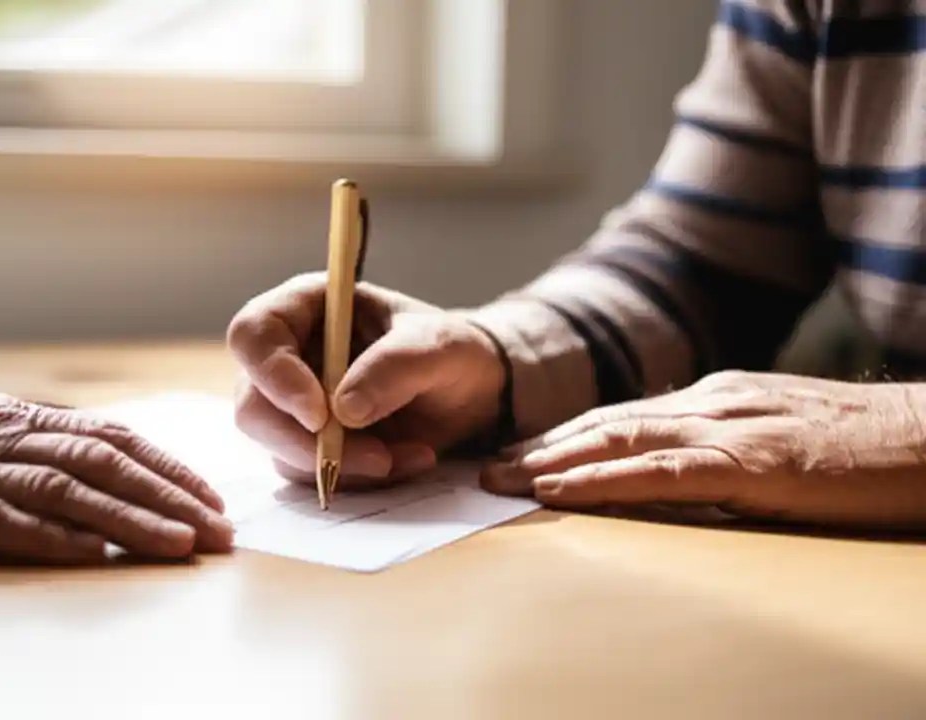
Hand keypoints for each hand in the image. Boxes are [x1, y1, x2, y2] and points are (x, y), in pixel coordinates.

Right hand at [0, 393, 234, 562]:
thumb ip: (32, 446)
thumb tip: (97, 470)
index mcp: (20, 417)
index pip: (115, 438)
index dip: (171, 469)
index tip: (213, 500)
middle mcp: (7, 435)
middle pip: (107, 464)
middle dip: (171, 499)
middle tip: (219, 534)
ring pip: (69, 490)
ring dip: (131, 519)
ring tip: (179, 546)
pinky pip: (2, 521)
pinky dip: (52, 538)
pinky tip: (92, 556)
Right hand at [227, 273, 503, 487]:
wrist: (471, 392)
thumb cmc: (450, 351)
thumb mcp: (439, 348)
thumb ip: (395, 367)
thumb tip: (342, 409)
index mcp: (307, 306)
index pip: (254, 335)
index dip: (274, 376)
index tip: (319, 414)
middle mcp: (288, 354)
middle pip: (253, 405)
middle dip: (307, 442)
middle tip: (376, 457)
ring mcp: (292, 403)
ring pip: (278, 448)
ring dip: (342, 465)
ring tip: (407, 455)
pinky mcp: (306, 443)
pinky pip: (309, 473)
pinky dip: (356, 478)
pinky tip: (404, 460)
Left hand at [485, 371, 925, 530]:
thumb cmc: (865, 449)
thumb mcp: (779, 439)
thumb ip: (723, 448)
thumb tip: (669, 471)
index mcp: (718, 398)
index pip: (623, 415)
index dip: (565, 435)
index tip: (518, 454)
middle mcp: (713, 402)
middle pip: (607, 421)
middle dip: (541, 445)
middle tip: (488, 468)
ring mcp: (732, 428)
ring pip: (621, 438)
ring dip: (553, 460)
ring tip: (503, 481)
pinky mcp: (753, 463)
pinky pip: (661, 471)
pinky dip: (603, 479)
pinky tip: (562, 491)